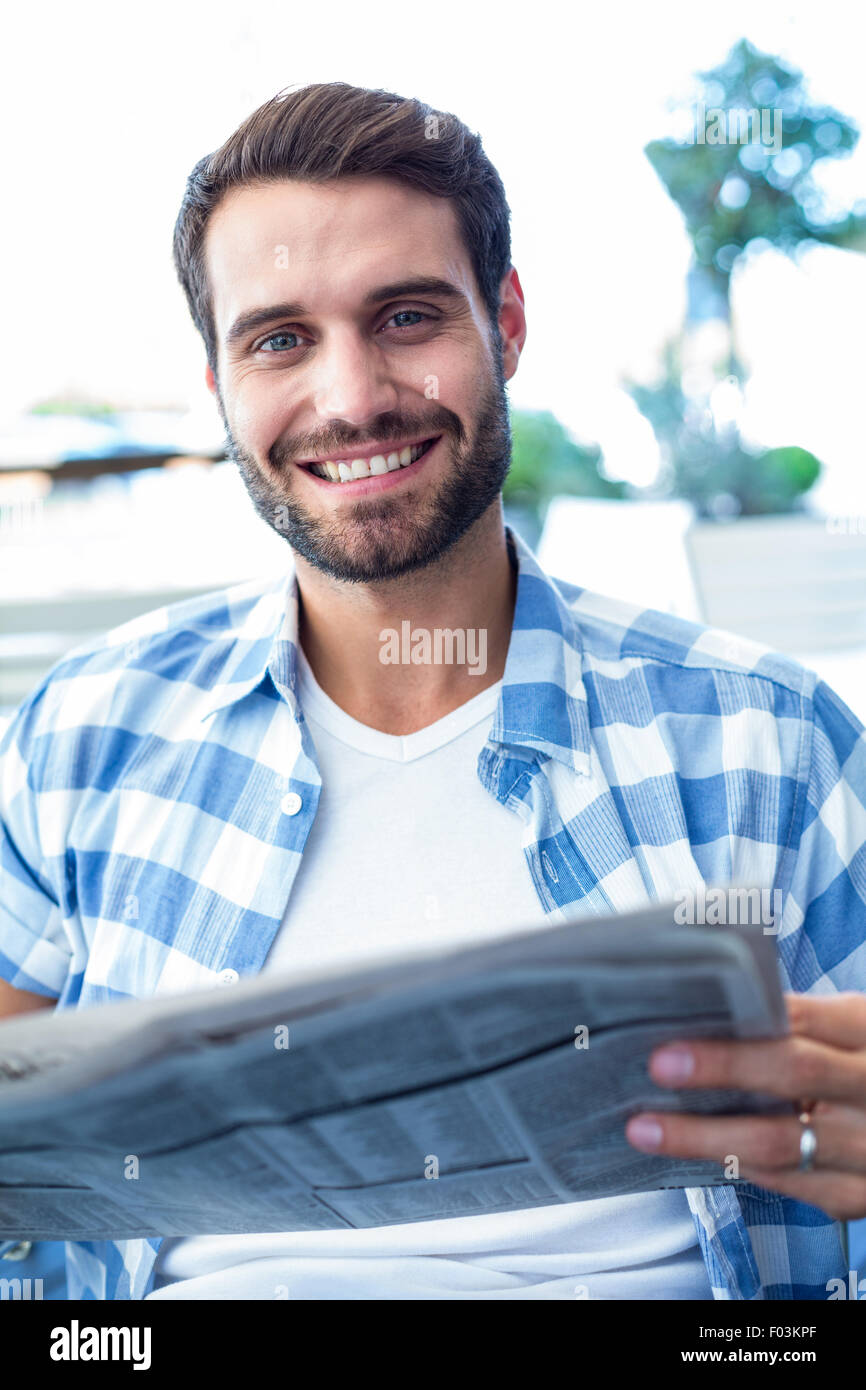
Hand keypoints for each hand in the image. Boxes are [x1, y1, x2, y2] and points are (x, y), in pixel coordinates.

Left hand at [624, 991, 865, 1219]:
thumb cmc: (857, 1064)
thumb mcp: (843, 1030)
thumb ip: (793, 1024)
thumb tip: (704, 1017)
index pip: (800, 1020)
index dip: (746, 1017)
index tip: (679, 1034)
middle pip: (796, 1074)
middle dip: (722, 1069)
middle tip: (659, 1067)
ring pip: (781, 1143)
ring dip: (705, 1138)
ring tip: (649, 1130)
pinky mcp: (858, 1195)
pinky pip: (789, 1184)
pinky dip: (738, 1166)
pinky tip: (697, 1155)